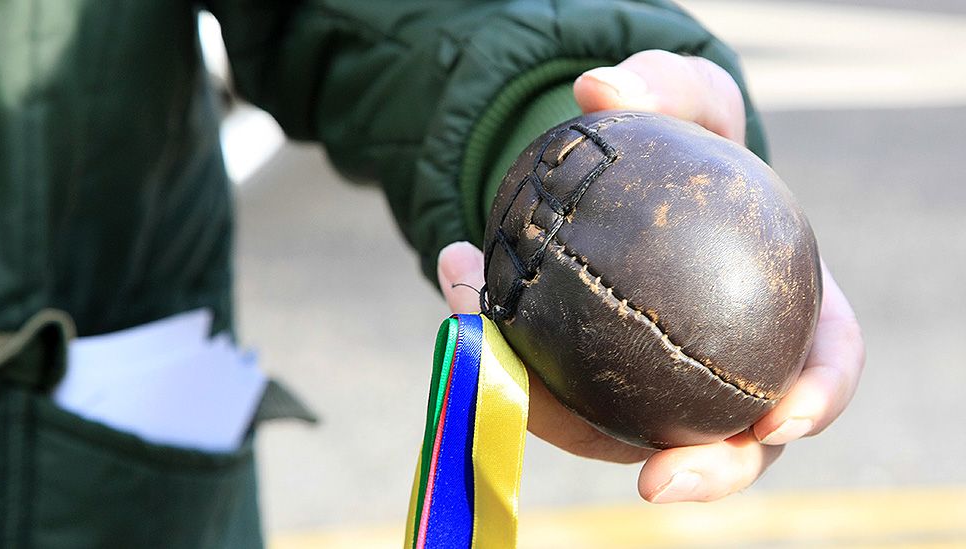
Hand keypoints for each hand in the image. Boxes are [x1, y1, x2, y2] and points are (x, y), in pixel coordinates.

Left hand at [438, 50, 864, 502]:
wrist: (636, 186)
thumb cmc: (689, 152)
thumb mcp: (690, 102)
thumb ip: (665, 86)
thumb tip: (600, 88)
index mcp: (793, 311)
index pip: (825, 366)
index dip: (817, 399)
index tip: (779, 419)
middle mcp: (735, 367)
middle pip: (743, 443)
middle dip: (710, 476)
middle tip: (656, 480)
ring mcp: (669, 391)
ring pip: (633, 436)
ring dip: (567, 424)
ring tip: (507, 376)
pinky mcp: (602, 391)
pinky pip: (561, 394)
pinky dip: (511, 363)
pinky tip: (466, 298)